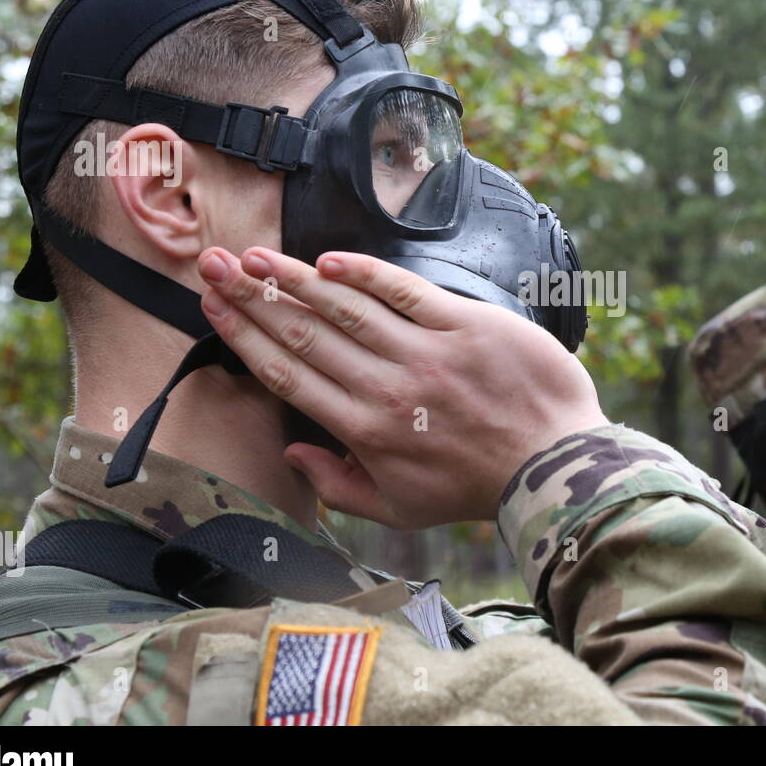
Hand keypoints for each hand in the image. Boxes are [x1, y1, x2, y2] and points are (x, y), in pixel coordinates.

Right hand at [197, 245, 607, 526]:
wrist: (552, 466)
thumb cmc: (474, 489)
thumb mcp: (399, 509)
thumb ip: (338, 486)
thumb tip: (293, 454)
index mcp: (364, 431)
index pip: (289, 374)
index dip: (244, 336)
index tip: (213, 307)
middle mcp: (387, 388)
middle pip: (305, 332)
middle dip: (253, 296)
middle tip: (214, 264)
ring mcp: (427, 352)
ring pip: (347, 308)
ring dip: (296, 278)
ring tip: (256, 256)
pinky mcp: (466, 325)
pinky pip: (406, 291)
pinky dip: (366, 273)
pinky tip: (329, 260)